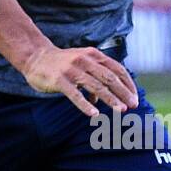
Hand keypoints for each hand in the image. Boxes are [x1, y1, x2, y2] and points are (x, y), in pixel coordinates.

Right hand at [22, 44, 138, 117]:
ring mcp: (72, 70)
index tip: (135, 98)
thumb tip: (102, 100)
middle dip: (123, 93)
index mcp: (94, 55)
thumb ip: (95, 77)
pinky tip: (94, 114)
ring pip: (96, 87)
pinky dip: (85, 105)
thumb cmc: (62, 63)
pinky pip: (75, 95)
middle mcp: (85, 61)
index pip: (117, 69)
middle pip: (110, 78)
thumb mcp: (82, 64)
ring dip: (110, 99)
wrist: (35, 57)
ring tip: (121, 110)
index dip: (128, 84)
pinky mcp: (59, 80)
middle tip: (133, 105)